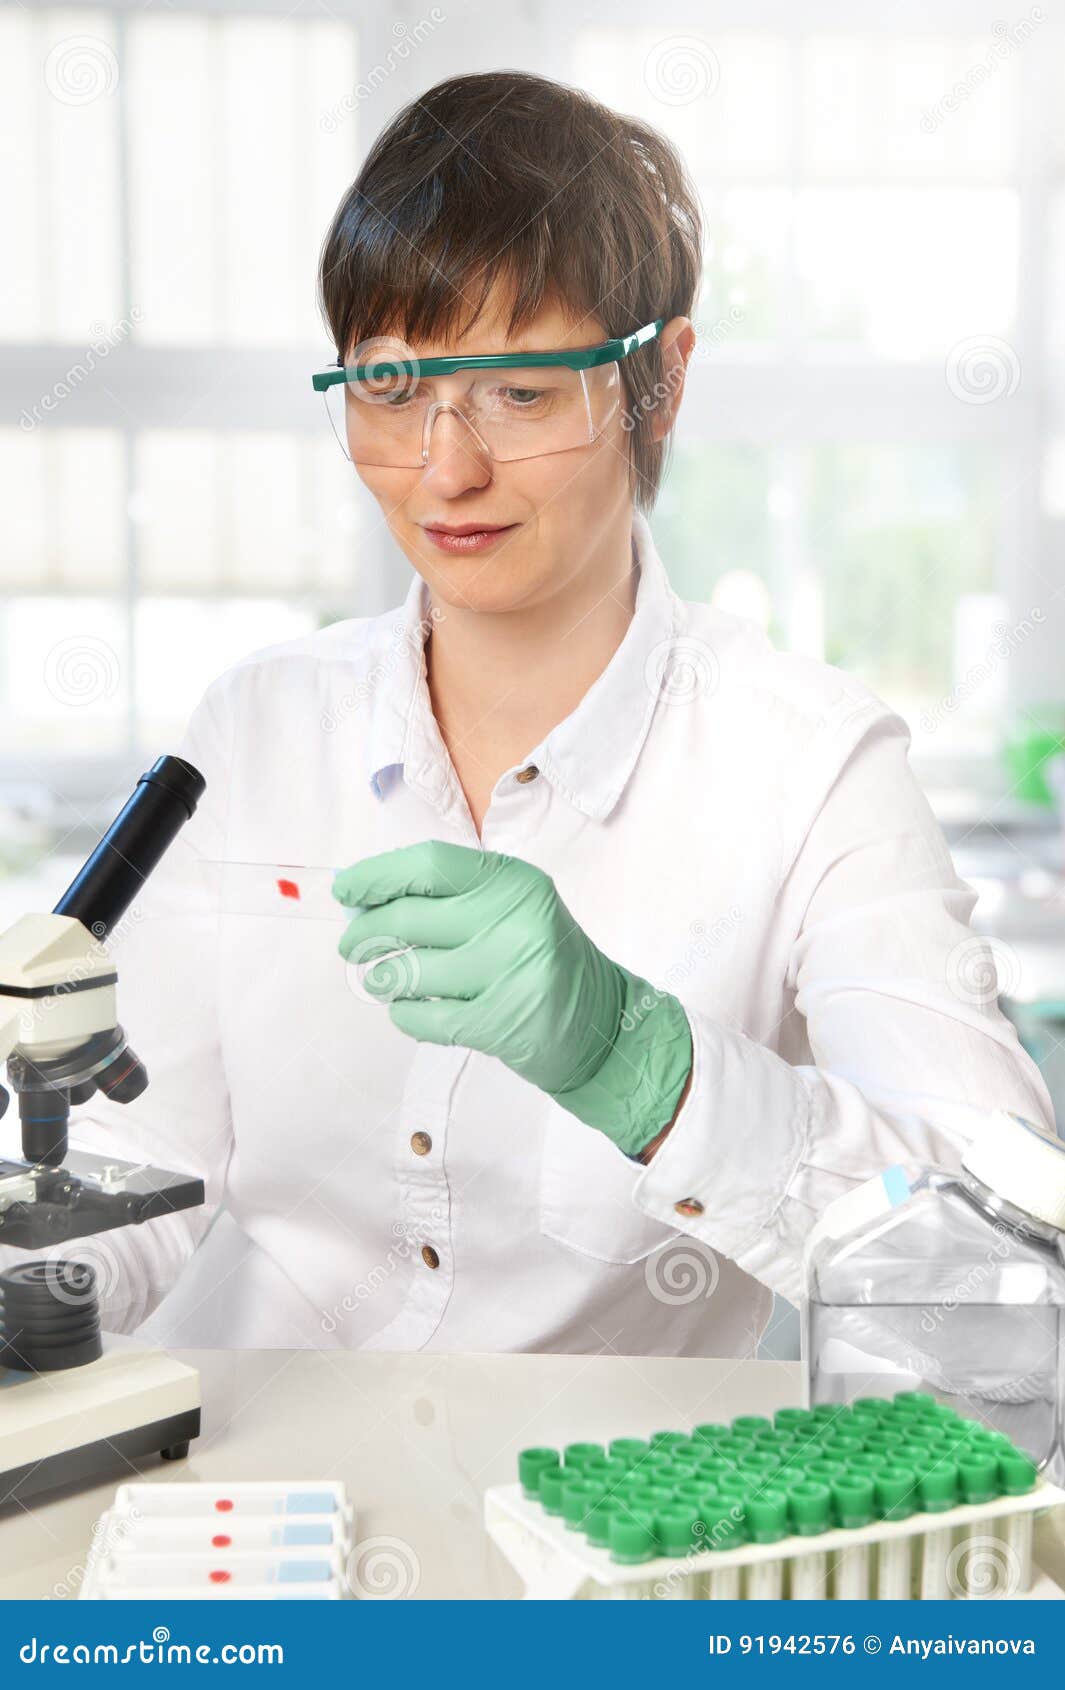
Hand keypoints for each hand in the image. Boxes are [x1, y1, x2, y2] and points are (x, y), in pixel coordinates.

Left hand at [333, 840, 691, 1157]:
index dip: (377, 875)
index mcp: (512, 881)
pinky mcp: (501, 1023)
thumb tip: (361, 900)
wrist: (600, 1024)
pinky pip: (422, 1019)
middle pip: (408, 917)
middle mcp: (513, 920)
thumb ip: (445, 898)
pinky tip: (413, 1010)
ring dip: (384, 979)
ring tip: (387, 980)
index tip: (346, 889)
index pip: (428, 864)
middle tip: (353, 945)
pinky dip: (405, 1015)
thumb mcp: (507, 908)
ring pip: (408, 973)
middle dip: (365, 933)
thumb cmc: (537, 958)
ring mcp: (509, 973)